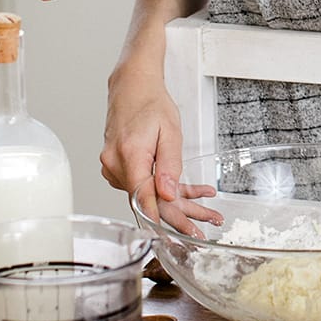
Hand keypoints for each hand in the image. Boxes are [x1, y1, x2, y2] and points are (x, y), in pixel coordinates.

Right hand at [101, 62, 221, 235]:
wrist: (132, 87)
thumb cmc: (151, 104)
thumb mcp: (169, 132)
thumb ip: (169, 165)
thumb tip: (168, 194)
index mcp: (129, 156)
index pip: (146, 199)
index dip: (168, 220)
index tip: (186, 233)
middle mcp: (115, 165)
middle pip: (149, 201)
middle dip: (181, 216)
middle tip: (206, 225)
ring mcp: (114, 168)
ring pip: (149, 195)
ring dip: (178, 202)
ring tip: (207, 206)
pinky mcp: (118, 168)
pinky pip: (143, 185)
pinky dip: (166, 189)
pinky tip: (191, 192)